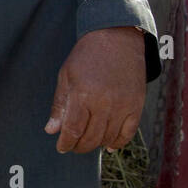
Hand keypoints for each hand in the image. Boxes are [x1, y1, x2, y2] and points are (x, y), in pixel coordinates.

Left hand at [45, 26, 145, 153]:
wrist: (116, 39)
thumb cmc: (86, 56)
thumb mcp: (66, 76)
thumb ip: (60, 105)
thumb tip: (51, 130)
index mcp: (83, 95)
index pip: (73, 129)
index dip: (66, 142)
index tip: (61, 147)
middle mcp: (104, 103)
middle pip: (91, 137)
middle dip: (79, 146)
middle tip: (73, 146)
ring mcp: (123, 106)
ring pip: (109, 138)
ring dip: (96, 144)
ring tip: (87, 142)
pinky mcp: (137, 106)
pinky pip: (128, 133)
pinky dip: (118, 143)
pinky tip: (109, 146)